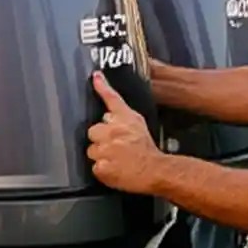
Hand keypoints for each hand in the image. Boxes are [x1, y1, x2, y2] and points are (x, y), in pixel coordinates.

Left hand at [86, 71, 164, 193]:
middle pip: (93, 130)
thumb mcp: (137, 123)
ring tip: (115, 158)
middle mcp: (113, 131)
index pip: (111, 98)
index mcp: (124, 119)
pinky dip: (102, 170)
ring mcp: (106, 149)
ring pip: (91, 150)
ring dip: (100, 155)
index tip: (96, 77)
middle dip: (100, 138)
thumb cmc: (147, 149)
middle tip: (114, 146)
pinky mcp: (102, 166)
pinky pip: (95, 167)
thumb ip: (121, 114)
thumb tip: (106, 111)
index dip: (102, 86)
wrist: (155, 170)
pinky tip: (114, 167)